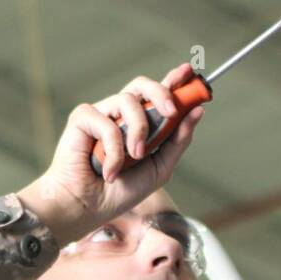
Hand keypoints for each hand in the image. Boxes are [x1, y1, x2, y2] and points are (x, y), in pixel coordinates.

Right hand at [30, 63, 203, 242]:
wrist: (89, 207)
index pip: (158, 95)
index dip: (173, 80)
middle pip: (142, 85)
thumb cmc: (120, 192)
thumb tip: (198, 111)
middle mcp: (121, 115)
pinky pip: (107, 123)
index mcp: (140, 124)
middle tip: (171, 111)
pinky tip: (110, 171)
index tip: (190, 72)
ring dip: (138, 131)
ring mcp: (102, 114)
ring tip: (135, 157)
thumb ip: (177, 140)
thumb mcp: (159, 168)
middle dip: (161, 92)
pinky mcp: (82, 118)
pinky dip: (114, 150)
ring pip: (128, 101)